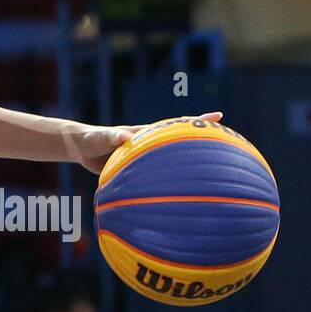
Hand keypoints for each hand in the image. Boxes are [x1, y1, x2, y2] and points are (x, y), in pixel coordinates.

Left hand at [69, 112, 223, 174]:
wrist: (80, 148)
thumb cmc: (91, 140)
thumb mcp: (101, 138)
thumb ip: (112, 137)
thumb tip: (125, 137)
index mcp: (146, 134)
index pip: (175, 125)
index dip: (197, 122)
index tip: (220, 117)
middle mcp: (151, 144)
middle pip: (182, 141)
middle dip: (203, 140)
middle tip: (230, 142)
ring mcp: (147, 156)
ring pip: (174, 158)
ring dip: (191, 162)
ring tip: (216, 170)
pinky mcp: (139, 169)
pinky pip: (161, 174)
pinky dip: (172, 181)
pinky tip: (182, 194)